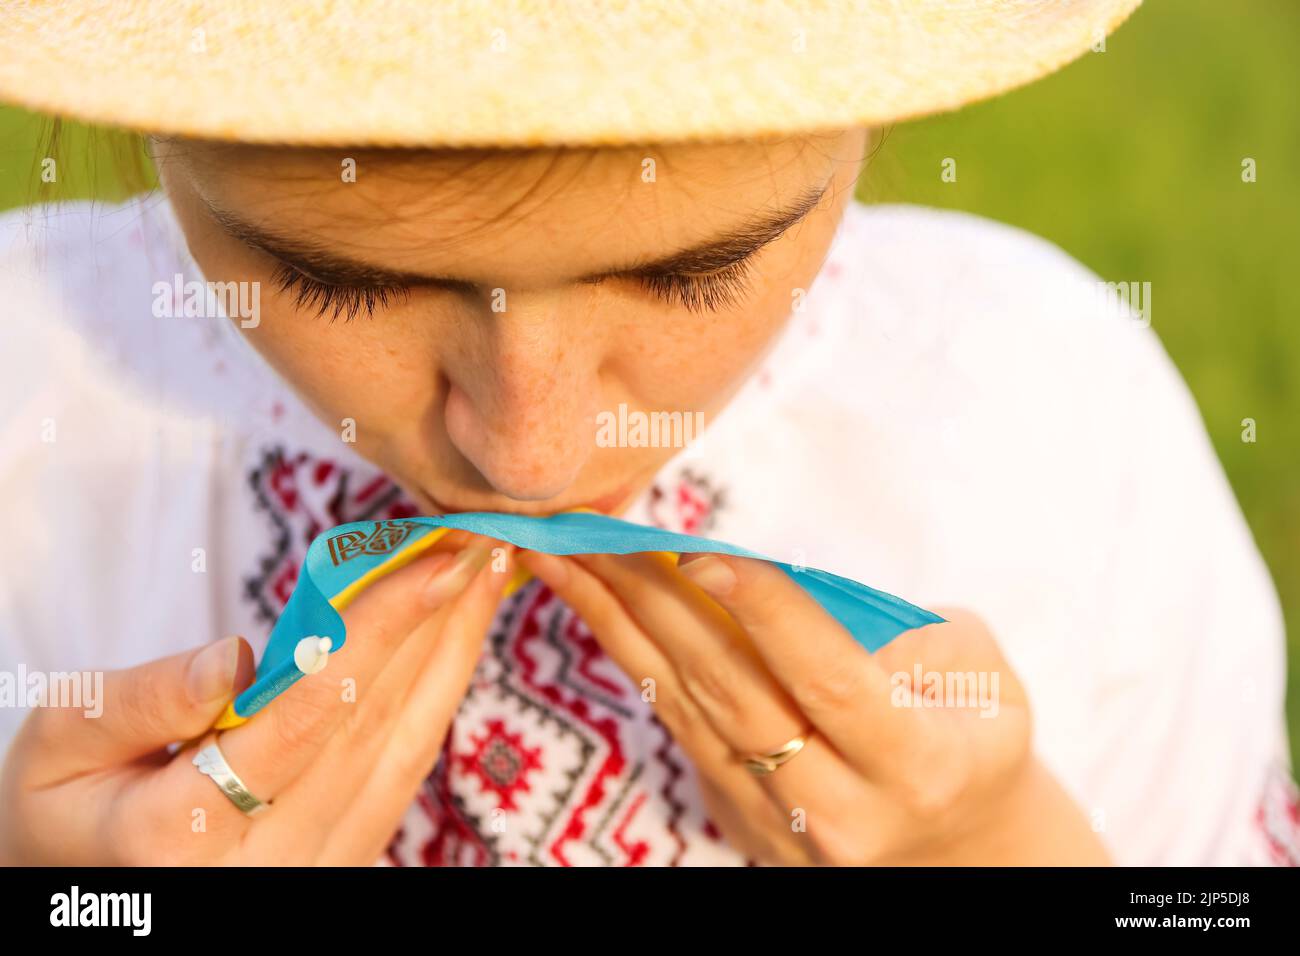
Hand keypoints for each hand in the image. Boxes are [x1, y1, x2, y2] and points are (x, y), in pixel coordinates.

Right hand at [0, 533, 511, 865]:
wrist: (100, 895)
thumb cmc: (67, 807)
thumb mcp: (59, 746)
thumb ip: (140, 701)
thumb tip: (236, 654)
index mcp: (183, 835)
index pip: (302, 714)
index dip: (379, 629)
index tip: (437, 561)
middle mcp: (269, 864)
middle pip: (372, 723)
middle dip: (437, 621)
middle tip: (481, 537)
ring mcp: (317, 870)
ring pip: (405, 746)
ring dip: (453, 650)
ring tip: (485, 572)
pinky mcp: (345, 860)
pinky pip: (405, 769)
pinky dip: (439, 692)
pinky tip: (458, 636)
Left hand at [518, 549, 1108, 864]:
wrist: (954, 844)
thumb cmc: (970, 733)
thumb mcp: (977, 671)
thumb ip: (893, 627)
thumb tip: (780, 583)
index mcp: (918, 765)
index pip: (830, 682)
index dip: (768, 615)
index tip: (704, 554)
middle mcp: (840, 808)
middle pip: (733, 693)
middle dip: (658, 603)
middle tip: (597, 532)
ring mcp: (780, 825)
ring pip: (685, 709)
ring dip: (618, 625)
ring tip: (563, 556)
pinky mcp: (737, 818)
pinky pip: (676, 726)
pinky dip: (634, 659)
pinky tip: (597, 605)